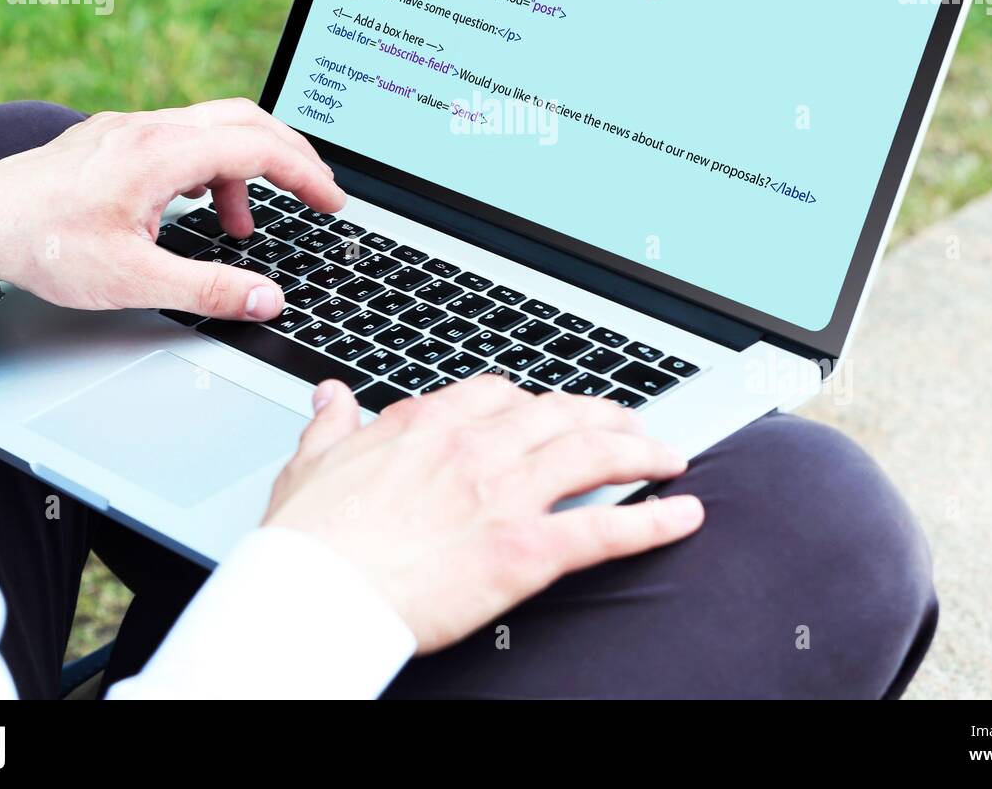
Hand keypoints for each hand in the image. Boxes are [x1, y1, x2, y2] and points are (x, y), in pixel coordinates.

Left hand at [0, 98, 343, 319]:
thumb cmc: (45, 245)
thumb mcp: (133, 279)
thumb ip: (209, 289)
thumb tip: (266, 301)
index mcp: (161, 151)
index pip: (257, 147)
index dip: (306, 174)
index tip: (333, 200)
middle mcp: (149, 126)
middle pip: (246, 120)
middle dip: (291, 156)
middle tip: (318, 192)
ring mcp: (130, 127)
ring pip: (214, 127)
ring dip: (245, 170)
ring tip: (246, 227)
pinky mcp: (115, 137)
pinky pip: (183, 137)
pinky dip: (210, 169)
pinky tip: (197, 210)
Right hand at [264, 375, 703, 652]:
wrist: (312, 595)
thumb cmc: (308, 539)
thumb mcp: (312, 464)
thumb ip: (332, 426)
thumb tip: (331, 398)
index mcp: (428, 425)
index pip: (499, 395)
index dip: (533, 403)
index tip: (547, 412)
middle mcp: (476, 447)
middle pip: (561, 415)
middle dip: (603, 416)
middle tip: (628, 426)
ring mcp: (505, 495)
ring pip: (593, 454)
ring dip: (640, 452)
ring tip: (668, 456)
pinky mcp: (525, 551)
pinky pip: (603, 529)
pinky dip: (653, 520)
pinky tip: (682, 514)